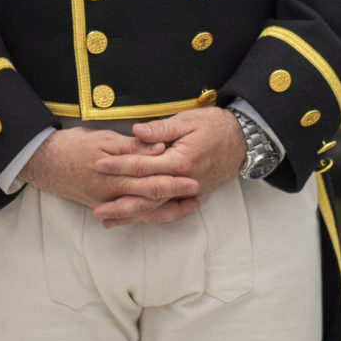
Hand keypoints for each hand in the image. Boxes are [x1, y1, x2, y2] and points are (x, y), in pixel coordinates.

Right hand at [18, 127, 194, 216]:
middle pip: (151, 196)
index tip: (193, 174)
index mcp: (115, 172)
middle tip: (197, 191)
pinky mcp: (102, 207)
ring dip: (166, 209)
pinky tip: (161, 214)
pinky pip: (129, 215)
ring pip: (143, 210)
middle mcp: (113, 192)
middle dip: (176, 195)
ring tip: (187, 206)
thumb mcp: (102, 138)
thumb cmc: (73, 145)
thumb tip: (158, 148)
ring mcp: (107, 202)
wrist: (44, 162)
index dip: (173, 176)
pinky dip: (147, 215)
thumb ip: (132, 146)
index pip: (151, 176)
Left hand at [91, 106, 247, 225]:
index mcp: (180, 161)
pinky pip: (167, 210)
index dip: (119, 166)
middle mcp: (183, 181)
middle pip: (146, 197)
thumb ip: (161, 127)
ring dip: (131, 216)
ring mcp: (188, 191)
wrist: (244, 139)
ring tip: (107, 221)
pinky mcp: (191, 195)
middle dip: (120, 203)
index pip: (143, 166)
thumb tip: (136, 132)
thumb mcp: (188, 120)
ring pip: (156, 209)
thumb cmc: (215, 125)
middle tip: (96, 210)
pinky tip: (134, 219)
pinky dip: (150, 216)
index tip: (99, 165)